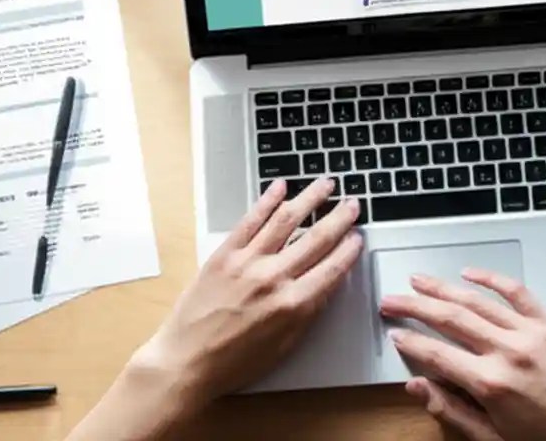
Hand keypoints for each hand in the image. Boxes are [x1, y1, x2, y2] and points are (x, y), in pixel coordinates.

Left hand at [68, 177, 362, 440]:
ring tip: (325, 184)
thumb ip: (308, 312)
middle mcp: (273, 278)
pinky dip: (267, 201)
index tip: (358, 236)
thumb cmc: (234, 362)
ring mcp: (247, 262)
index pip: (332, 267)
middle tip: (352, 203)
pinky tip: (280, 188)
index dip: (349, 249)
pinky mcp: (224, 254)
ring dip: (309, 198)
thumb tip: (327, 285)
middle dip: (339, 218)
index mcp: (293, 304)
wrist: (187, 361)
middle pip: (316, 238)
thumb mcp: (284, 346)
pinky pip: (250, 220)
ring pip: (286, 220)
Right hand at [381, 270, 545, 440]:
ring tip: (419, 280)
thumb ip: (452, 412)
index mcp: (492, 384)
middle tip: (392, 300)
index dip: (411, 342)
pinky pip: (518, 293)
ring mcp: (531, 334)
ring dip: (443, 288)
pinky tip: (471, 273)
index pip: (437, 354)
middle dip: (415, 306)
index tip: (395, 333)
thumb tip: (418, 388)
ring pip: (477, 301)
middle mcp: (509, 352)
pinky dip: (492, 279)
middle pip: (450, 318)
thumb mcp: (493, 438)